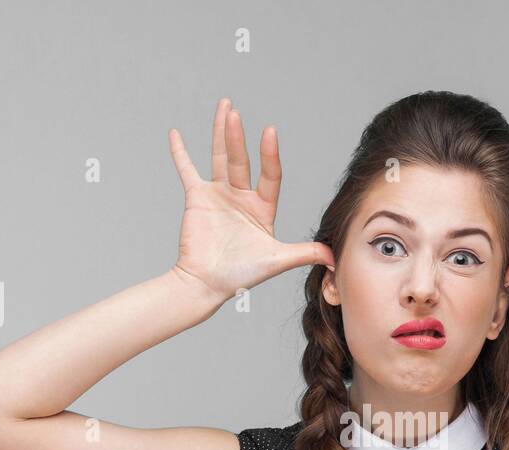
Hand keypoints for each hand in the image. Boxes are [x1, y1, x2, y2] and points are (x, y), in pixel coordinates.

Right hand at [167, 98, 334, 302]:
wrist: (207, 283)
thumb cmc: (241, 275)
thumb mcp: (277, 260)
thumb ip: (304, 253)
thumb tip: (334, 258)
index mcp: (262, 208)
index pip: (269, 175)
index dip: (269, 154)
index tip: (270, 131)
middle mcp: (241, 197)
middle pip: (242, 160)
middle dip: (237, 137)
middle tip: (235, 111)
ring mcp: (219, 195)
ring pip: (220, 158)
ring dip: (220, 134)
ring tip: (224, 107)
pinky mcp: (197, 199)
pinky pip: (187, 171)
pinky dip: (180, 154)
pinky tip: (175, 134)